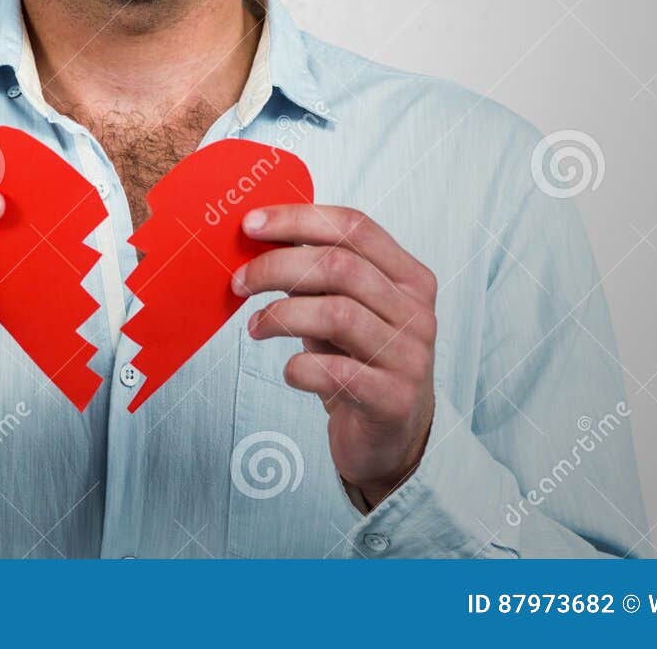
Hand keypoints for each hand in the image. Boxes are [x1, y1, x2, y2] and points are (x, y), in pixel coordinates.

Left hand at [231, 204, 436, 508]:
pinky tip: (289, 371)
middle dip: (278, 267)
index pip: (354, 227)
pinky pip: (337, 372)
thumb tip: (261, 238)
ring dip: (282, 315)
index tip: (251, 225)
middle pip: (341, 266)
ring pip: (338, 314)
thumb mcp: (342, 308)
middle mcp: (416, 312)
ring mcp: (409, 356)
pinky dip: (300, 367)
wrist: (391, 437)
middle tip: (240, 281)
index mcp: (408, 277)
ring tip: (256, 327)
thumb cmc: (359, 361)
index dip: (297, 219)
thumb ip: (316, 274)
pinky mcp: (393, 400)